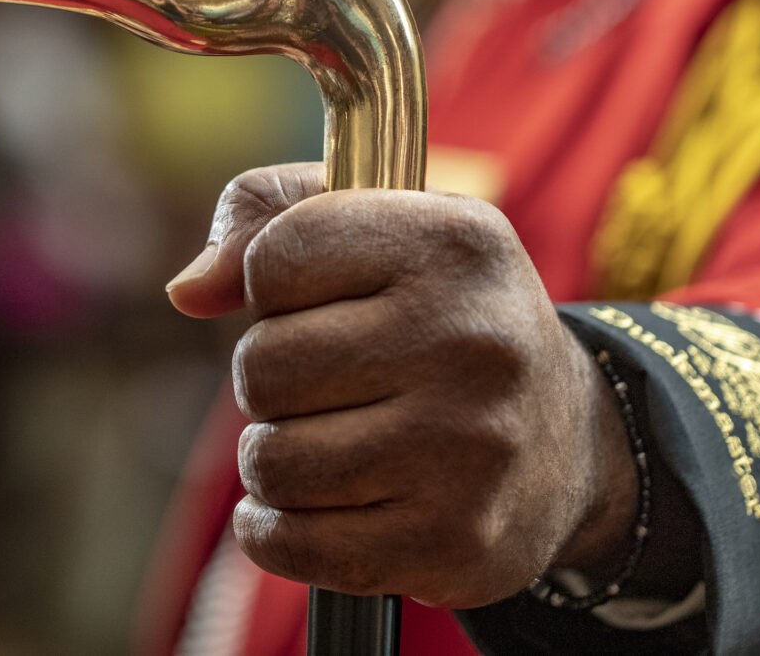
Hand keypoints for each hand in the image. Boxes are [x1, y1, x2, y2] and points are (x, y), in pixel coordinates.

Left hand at [165, 163, 639, 607]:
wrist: (571, 442)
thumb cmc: (447, 317)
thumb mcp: (390, 226)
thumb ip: (272, 216)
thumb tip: (188, 292)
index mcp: (456, 244)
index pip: (276, 257)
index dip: (269, 285)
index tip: (311, 301)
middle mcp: (472, 341)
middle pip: (262, 366)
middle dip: (268, 379)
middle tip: (322, 384)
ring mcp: (468, 449)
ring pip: (272, 461)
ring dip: (275, 457)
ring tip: (325, 441)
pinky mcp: (454, 542)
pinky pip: (294, 544)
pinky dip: (275, 530)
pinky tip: (311, 506)